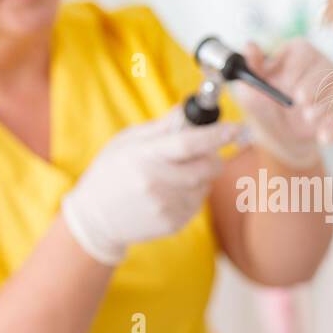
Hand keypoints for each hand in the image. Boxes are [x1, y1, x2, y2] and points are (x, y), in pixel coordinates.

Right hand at [61, 106, 242, 264]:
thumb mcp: (127, 142)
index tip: (236, 127)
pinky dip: (192, 193)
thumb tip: (189, 109)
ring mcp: (166, 206)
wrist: (95, 218)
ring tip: (174, 174)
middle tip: (204, 152)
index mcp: (144, 156)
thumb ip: (161, 127)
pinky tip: (169, 192)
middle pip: (206, 166)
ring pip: (205, 185)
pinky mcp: (173, 223)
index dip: (217, 135)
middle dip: (213, 156)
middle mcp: (156, 183)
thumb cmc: (111, 173)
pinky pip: (198, 202)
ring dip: (201, 176)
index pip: (188, 143)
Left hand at [236, 39, 332, 169]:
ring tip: (308, 117)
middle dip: (312, 86)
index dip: (296, 70)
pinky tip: (323, 137)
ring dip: (323, 105)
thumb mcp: (252, 87)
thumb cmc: (265, 104)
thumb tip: (249, 45)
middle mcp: (319, 65)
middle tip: (300, 100)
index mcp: (298, 53)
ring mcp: (332, 88)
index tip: (287, 85)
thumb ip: (251, 67)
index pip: (303, 53)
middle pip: (323, 70)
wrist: (279, 135)